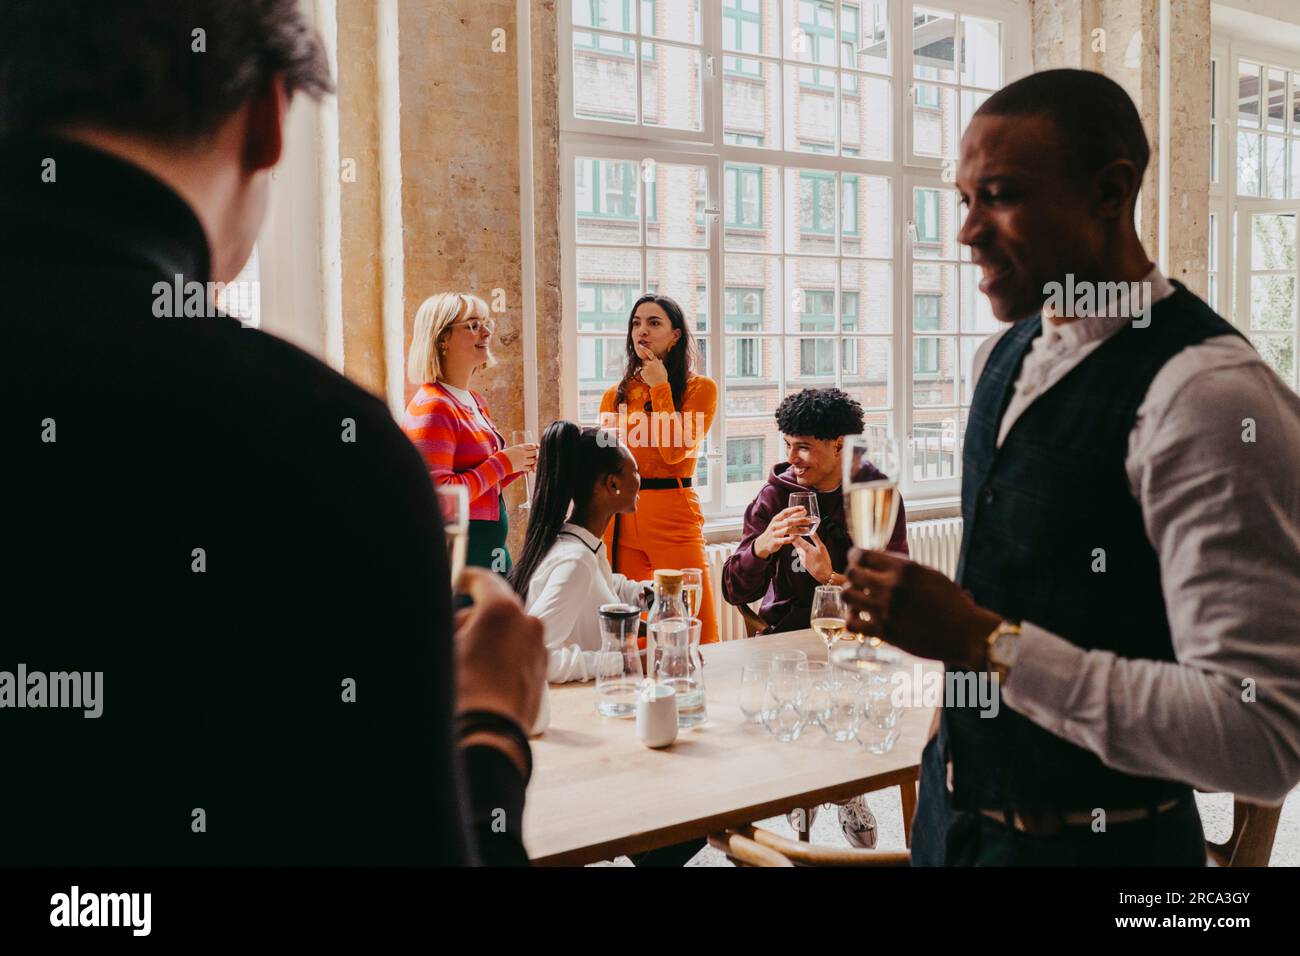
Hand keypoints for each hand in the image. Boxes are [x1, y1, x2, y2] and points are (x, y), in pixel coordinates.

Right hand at [454, 567, 545, 735]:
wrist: (489, 736)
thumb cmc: (463, 692)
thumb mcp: (445, 649)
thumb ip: (451, 625)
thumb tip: (453, 624)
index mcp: (503, 610)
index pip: (483, 580)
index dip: (466, 578)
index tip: (458, 581)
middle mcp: (527, 623)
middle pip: (497, 607)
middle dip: (474, 615)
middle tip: (451, 631)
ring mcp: (538, 648)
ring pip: (509, 631)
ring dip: (489, 637)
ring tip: (465, 659)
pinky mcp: (541, 671)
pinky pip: (518, 652)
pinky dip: (502, 655)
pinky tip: (482, 675)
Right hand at [503, 442, 537, 473]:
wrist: (499, 462)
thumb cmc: (504, 455)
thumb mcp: (513, 449)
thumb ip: (522, 449)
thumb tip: (530, 448)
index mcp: (520, 447)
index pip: (532, 446)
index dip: (536, 447)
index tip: (537, 447)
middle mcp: (523, 454)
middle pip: (534, 453)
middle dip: (536, 454)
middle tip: (536, 455)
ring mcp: (522, 461)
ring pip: (533, 460)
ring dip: (534, 461)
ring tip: (533, 461)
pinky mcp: (521, 468)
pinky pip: (529, 467)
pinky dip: (531, 467)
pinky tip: (530, 467)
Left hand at [634, 342, 668, 387]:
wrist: (659, 385)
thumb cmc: (662, 377)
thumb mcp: (663, 369)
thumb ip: (660, 364)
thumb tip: (659, 359)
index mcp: (656, 362)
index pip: (650, 354)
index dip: (645, 349)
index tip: (640, 346)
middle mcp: (651, 363)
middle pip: (645, 361)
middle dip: (646, 364)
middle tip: (651, 371)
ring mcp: (646, 368)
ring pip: (643, 367)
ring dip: (645, 370)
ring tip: (651, 375)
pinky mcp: (643, 372)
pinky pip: (642, 371)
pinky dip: (644, 374)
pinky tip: (648, 377)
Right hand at [752, 505, 811, 558]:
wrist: (763, 543)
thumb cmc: (774, 531)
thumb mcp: (779, 523)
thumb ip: (789, 518)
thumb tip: (803, 512)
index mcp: (776, 519)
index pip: (785, 512)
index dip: (794, 509)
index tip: (803, 508)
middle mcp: (774, 525)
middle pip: (788, 521)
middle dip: (799, 520)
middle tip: (809, 520)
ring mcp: (774, 533)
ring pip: (787, 530)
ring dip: (798, 529)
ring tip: (807, 529)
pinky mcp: (775, 542)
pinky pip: (784, 540)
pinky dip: (792, 539)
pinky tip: (798, 537)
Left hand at [792, 532, 832, 582]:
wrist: (823, 575)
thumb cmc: (824, 561)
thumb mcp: (822, 548)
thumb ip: (815, 538)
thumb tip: (812, 530)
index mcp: (806, 548)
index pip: (796, 539)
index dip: (792, 533)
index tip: (791, 528)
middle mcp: (802, 553)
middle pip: (795, 543)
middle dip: (793, 537)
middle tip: (792, 531)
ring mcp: (801, 558)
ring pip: (797, 549)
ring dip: (797, 544)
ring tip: (797, 538)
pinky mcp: (802, 563)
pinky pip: (800, 554)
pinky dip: (800, 550)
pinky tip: (804, 549)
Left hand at [842, 548, 1000, 669]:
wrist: (967, 633)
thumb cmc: (953, 604)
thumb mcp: (931, 575)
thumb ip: (904, 568)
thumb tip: (880, 562)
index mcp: (905, 568)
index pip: (863, 554)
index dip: (855, 556)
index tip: (856, 560)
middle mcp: (893, 586)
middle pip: (851, 573)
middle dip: (852, 575)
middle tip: (858, 581)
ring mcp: (887, 610)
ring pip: (847, 596)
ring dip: (850, 596)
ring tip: (859, 600)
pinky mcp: (886, 633)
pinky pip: (853, 623)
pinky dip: (853, 620)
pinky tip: (861, 619)